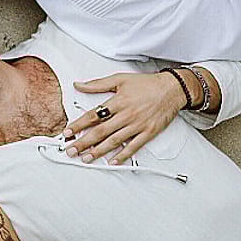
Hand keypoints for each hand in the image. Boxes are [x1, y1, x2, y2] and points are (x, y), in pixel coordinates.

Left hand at [64, 72, 185, 163]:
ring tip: (86, 158)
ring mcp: (137, 125)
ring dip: (99, 151)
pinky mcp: (148, 132)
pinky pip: (134, 147)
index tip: (67, 132)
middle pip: (100, 131)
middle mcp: (126, 115)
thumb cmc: (147, 84)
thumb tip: (79, 84)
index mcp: (118, 102)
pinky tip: (112, 162)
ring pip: (114, 141)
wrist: (173, 89)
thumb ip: (97, 84)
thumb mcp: (120, 79)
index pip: (93, 115)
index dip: (78, 125)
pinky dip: (123, 156)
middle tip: (71, 150)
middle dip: (83, 142)